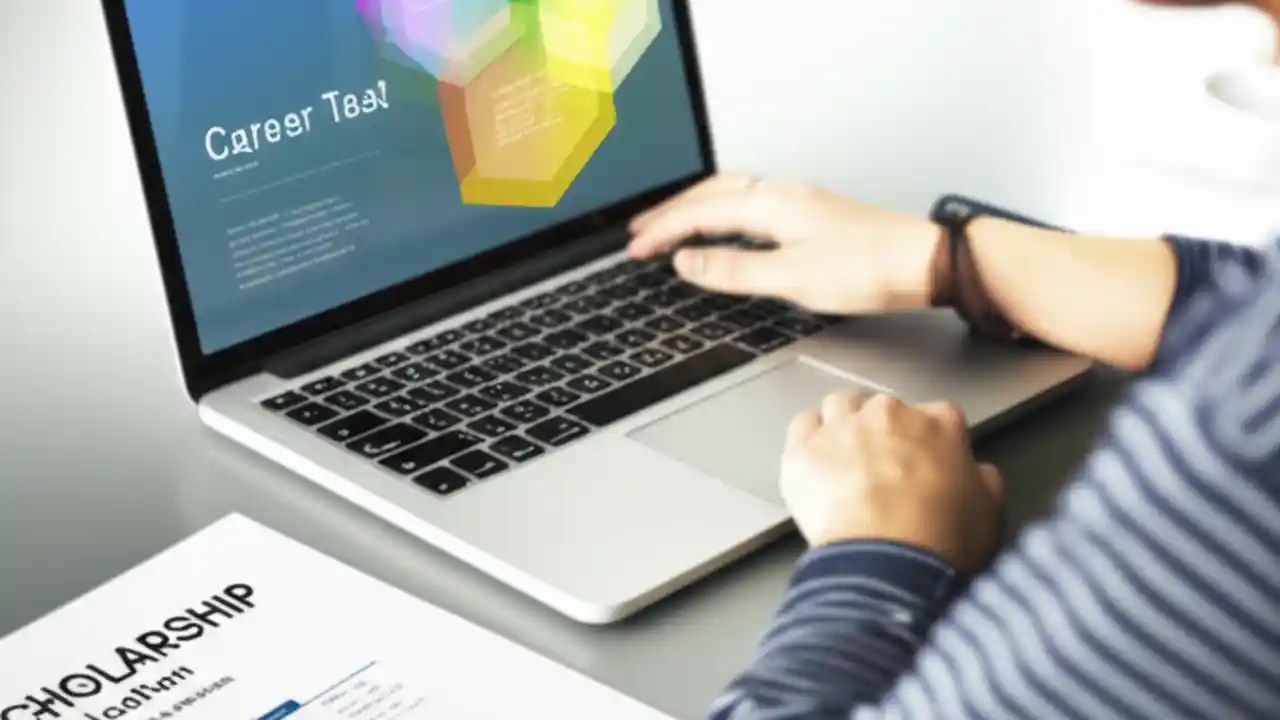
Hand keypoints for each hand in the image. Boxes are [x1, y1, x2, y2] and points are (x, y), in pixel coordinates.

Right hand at [628, 174, 945, 314]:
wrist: (925, 262)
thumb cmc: (870, 269)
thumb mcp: (793, 277)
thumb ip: (735, 270)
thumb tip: (687, 262)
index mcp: (773, 205)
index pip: (700, 212)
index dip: (663, 231)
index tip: (636, 248)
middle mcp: (783, 194)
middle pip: (711, 194)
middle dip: (671, 212)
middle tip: (640, 231)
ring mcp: (799, 201)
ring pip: (731, 194)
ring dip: (695, 208)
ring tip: (671, 225)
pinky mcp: (812, 213)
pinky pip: (752, 203)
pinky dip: (723, 213)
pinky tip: (727, 229)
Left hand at [781, 392, 1004, 575]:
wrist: (887, 556)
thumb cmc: (941, 536)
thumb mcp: (988, 511)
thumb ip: (983, 481)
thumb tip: (978, 473)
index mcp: (939, 423)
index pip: (937, 415)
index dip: (930, 439)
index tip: (925, 462)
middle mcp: (889, 413)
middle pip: (883, 408)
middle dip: (883, 431)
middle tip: (882, 466)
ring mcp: (843, 427)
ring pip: (840, 406)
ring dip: (843, 425)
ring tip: (843, 458)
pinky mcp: (804, 447)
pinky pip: (802, 424)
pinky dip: (808, 438)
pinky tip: (813, 461)